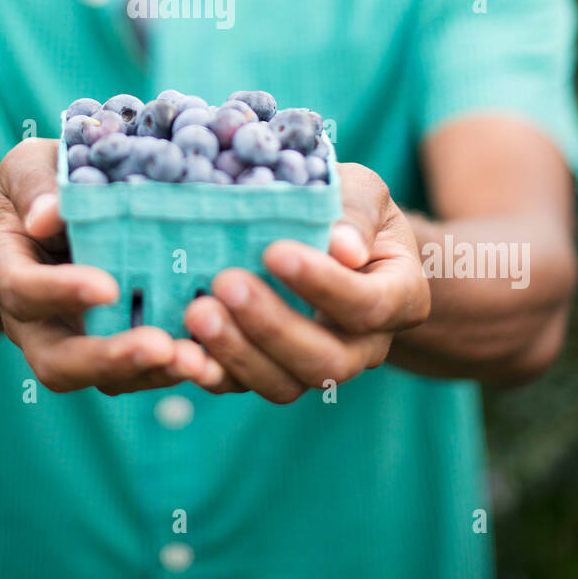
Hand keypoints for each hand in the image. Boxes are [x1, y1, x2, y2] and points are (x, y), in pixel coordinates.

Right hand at [0, 139, 221, 394]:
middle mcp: (33, 320)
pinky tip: (215, 359)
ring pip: (103, 379)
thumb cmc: (44, 181)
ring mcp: (76, 340)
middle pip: (57, 361)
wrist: (61, 212)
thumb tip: (46, 216)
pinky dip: (177, 369)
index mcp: (3, 269)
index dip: (60, 293)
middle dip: (109, 359)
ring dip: (151, 374)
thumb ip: (33, 186)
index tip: (108, 287)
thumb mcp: (29, 166)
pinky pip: (142, 373)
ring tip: (198, 361)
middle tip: (161, 347)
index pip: (22, 290)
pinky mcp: (118, 347)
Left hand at [183, 164, 430, 402]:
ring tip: (197, 312)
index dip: (324, 286)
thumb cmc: (349, 209)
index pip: (369, 305)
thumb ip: (356, 212)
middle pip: (327, 360)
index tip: (276, 251)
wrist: (332, 241)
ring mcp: (315, 365)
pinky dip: (209, 372)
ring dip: (236, 354)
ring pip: (284, 384)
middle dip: (273, 327)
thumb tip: (342, 246)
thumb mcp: (363, 192)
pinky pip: (242, 386)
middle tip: (227, 284)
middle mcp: (363, 345)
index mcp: (399, 297)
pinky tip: (178, 350)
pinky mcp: (269, 371)